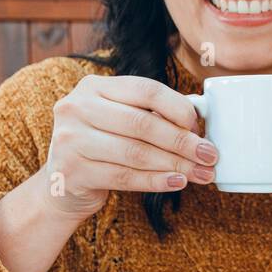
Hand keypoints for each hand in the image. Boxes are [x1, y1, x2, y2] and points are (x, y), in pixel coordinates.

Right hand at [41, 74, 217, 220]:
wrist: (62, 185)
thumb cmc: (102, 148)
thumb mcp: (118, 121)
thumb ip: (149, 114)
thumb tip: (199, 123)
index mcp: (93, 87)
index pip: (146, 90)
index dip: (178, 108)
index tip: (200, 127)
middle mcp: (77, 108)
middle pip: (143, 123)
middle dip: (183, 142)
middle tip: (210, 155)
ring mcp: (70, 139)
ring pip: (136, 152)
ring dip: (176, 164)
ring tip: (201, 173)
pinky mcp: (72, 171)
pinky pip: (125, 177)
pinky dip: (156, 181)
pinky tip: (177, 182)